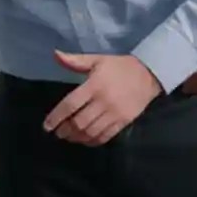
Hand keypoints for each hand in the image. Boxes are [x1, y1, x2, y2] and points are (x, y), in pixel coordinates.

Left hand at [43, 50, 162, 145]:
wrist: (148, 74)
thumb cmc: (119, 67)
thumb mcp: (97, 60)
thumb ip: (75, 61)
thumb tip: (55, 54)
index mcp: (94, 85)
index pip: (71, 104)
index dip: (57, 117)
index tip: (47, 125)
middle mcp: (103, 101)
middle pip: (79, 122)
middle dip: (65, 130)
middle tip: (58, 132)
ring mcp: (114, 113)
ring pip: (91, 132)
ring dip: (77, 137)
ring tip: (69, 137)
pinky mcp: (124, 122)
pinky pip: (105, 136)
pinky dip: (92, 141)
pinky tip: (85, 140)